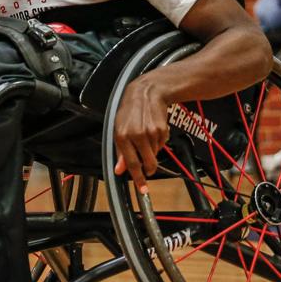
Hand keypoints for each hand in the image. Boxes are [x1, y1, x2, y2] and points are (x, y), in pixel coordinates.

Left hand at [112, 77, 170, 194]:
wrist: (147, 92)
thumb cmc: (129, 110)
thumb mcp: (118, 129)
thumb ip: (120, 152)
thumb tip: (119, 169)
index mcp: (122, 136)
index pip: (131, 163)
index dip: (138, 178)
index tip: (143, 189)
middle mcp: (136, 135)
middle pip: (147, 163)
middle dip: (149, 168)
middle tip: (149, 168)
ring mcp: (150, 133)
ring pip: (155, 154)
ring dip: (152, 151)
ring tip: (146, 137)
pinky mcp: (162, 130)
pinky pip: (161, 144)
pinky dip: (158, 142)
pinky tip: (153, 130)